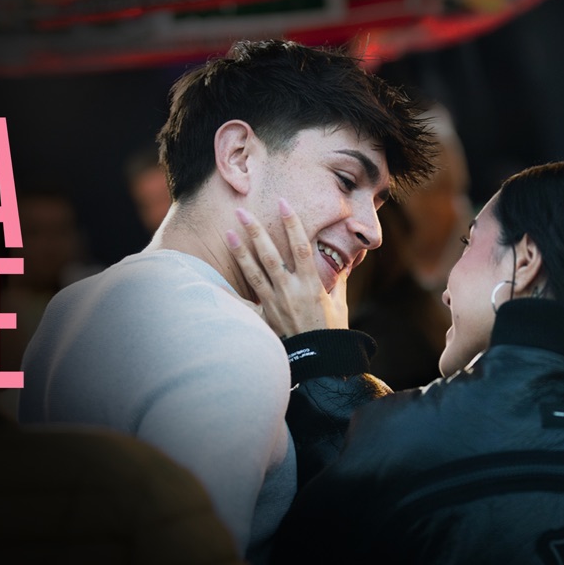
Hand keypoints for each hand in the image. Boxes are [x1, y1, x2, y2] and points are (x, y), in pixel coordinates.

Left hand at [225, 198, 348, 337]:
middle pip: (270, 255)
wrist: (318, 360)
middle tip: (242, 211)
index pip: (301, 247)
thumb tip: (344, 264)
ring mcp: (275, 302)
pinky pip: (247, 296)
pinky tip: (219, 272)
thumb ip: (338, 282)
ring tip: (227, 232)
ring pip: (254, 272)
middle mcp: (290, 290)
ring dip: (240, 251)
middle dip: (256, 231)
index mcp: (311, 284)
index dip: (292, 224)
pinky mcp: (265, 314)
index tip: (283, 203)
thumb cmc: (331, 332)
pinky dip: (233, 284)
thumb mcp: (338, 304)